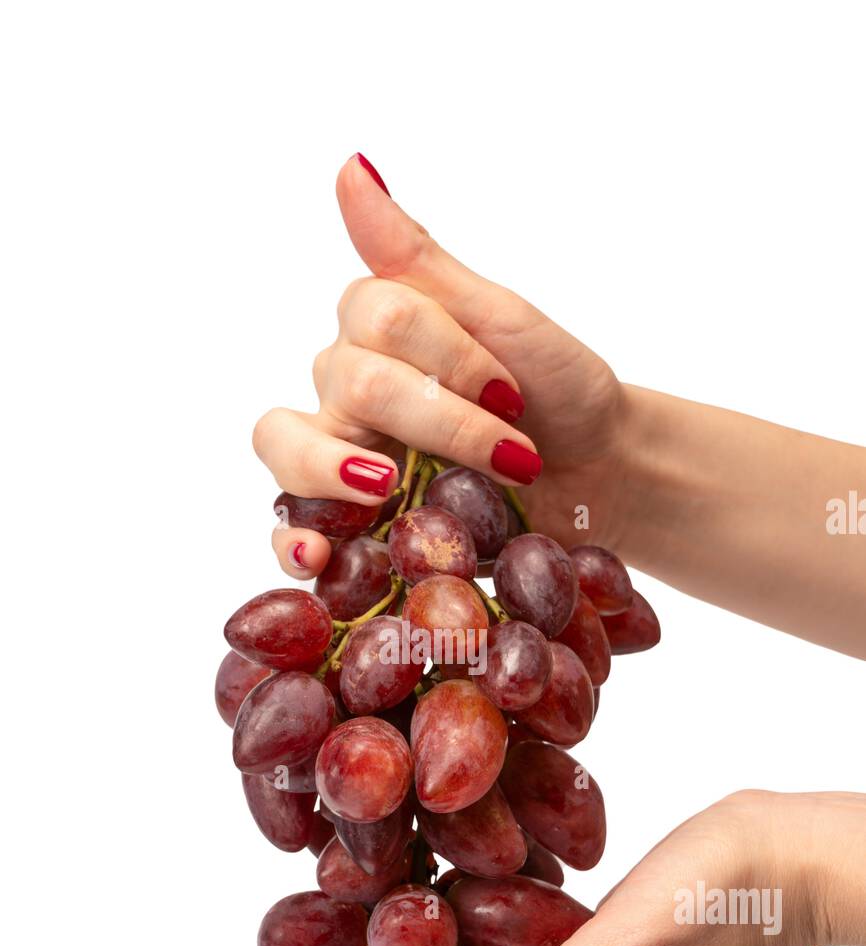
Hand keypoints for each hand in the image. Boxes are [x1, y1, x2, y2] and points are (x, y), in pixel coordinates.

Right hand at [252, 152, 626, 579]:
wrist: (601, 477)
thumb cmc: (559, 390)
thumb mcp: (505, 316)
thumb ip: (417, 256)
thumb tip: (351, 167)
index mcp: (376, 332)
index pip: (377, 319)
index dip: (448, 355)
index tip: (514, 391)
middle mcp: (344, 391)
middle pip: (346, 384)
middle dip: (436, 418)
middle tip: (508, 452)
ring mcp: (341, 459)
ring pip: (293, 450)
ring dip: (341, 470)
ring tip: (389, 488)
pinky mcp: (352, 526)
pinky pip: (294, 528)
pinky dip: (294, 541)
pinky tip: (312, 555)